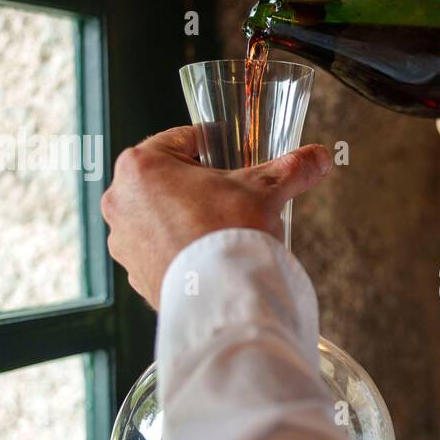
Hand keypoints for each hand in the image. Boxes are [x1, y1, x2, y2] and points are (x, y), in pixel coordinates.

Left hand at [101, 125, 331, 308]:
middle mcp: (120, 201)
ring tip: (221, 227)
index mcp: (140, 166)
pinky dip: (180, 248)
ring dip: (186, 216)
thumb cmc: (228, 234)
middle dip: (199, 184)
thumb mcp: (264, 191)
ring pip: (160, 215)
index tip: (230, 151)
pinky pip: (159, 250)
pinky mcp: (134, 273)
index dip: (212, 144)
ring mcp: (123, 241)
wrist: (221, 298)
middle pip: (167, 179)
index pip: (180, 140)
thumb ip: (291, 169)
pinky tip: (209, 255)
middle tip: (231, 192)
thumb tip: (319, 157)